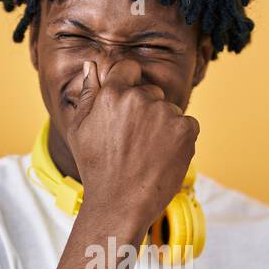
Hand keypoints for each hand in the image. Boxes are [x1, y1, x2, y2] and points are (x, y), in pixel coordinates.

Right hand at [63, 58, 199, 235]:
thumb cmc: (96, 168)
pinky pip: (188, 125)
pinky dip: (180, 140)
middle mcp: (140, 99)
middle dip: (146, 112)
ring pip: (170, 111)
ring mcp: (165, 113)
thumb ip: (88, 93)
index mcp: (112, 94)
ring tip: (148, 154)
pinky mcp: (185, 129)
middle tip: (134, 143)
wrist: (120, 204)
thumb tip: (91, 64)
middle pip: (151, 93)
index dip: (129, 85)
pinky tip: (163, 158)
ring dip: (163, 127)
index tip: (128, 109)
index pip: (129, 69)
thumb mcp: (80, 129)